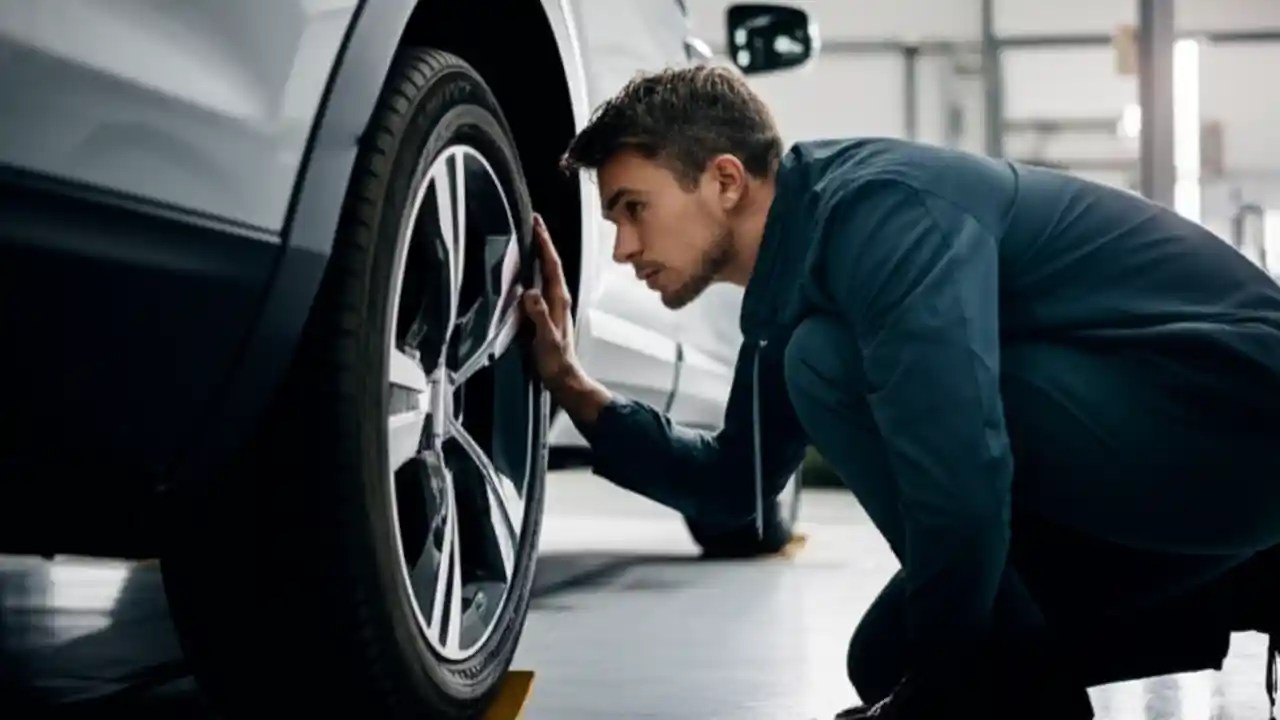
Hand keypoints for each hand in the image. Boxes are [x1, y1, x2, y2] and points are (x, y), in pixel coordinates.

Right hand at [522, 213, 581, 390]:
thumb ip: (538, 315)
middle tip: (533, 221)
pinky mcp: (547, 312)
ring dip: (539, 254)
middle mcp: (559, 298)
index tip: (536, 223)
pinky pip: (540, 284)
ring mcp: (554, 305)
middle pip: (551, 263)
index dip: (544, 243)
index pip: (551, 265)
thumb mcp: (546, 338)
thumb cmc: (555, 360)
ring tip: (528, 238)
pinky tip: (525, 270)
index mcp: (559, 300)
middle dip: (542, 241)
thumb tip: (529, 292)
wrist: (562, 376)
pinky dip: (534, 271)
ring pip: (546, 272)